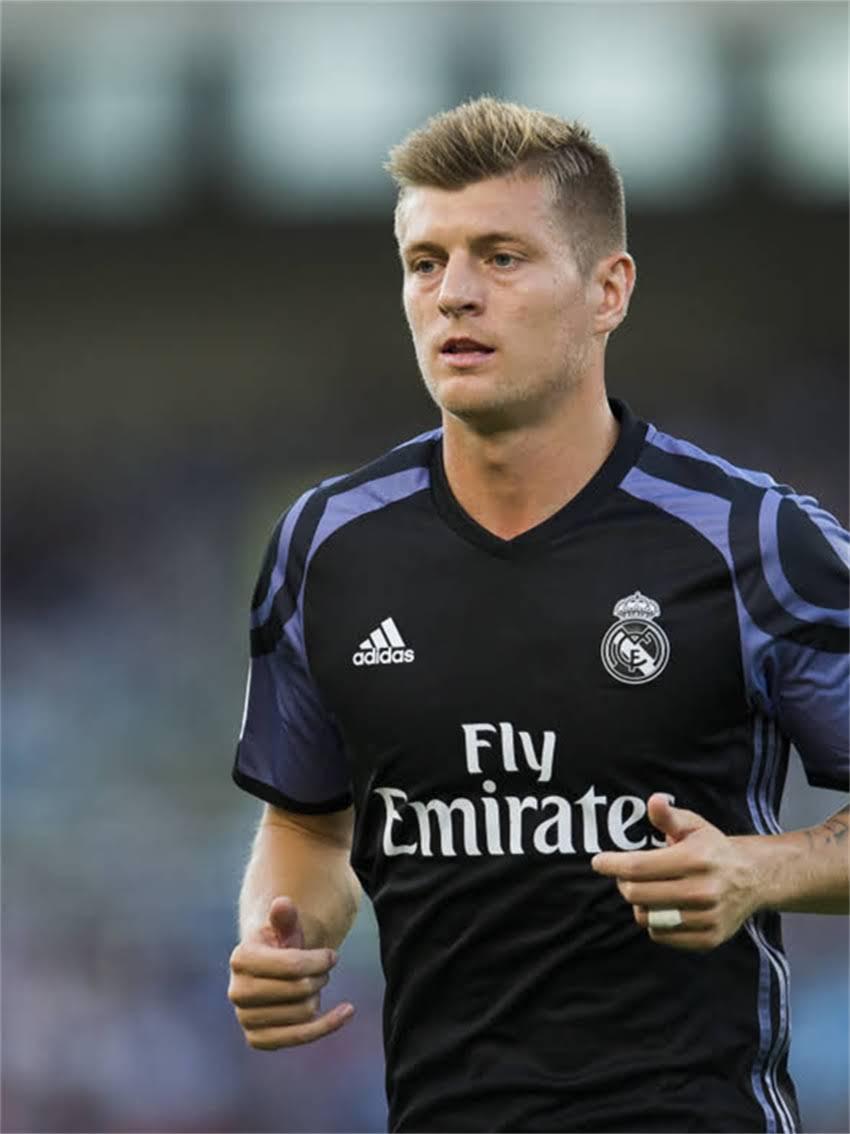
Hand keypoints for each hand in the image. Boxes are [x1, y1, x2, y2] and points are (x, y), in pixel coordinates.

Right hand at [228, 896, 354, 1047]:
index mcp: (241, 958)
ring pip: (304, 1012)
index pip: (294, 966)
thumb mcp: (284, 925)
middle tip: (324, 969)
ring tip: (316, 982)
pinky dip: (328, 1024)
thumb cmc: (279, 942)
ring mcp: (245, 1018)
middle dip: (320, 976)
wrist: (268, 969)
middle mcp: (237, 992)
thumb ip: (285, 915)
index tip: (332, 955)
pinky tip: (349, 1010)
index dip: (320, 960)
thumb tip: (282, 904)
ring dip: (318, 995)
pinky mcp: (258, 1040)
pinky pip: (300, 1037)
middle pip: (300, 990)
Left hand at [590, 794, 758, 950]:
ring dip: (638, 904)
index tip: (598, 862)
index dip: (612, 864)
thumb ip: (668, 817)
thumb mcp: (693, 826)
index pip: (638, 867)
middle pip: (637, 894)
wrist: (752, 878)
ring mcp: (706, 918)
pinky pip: (662, 935)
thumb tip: (654, 801)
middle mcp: (703, 891)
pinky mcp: (708, 939)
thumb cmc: (712, 848)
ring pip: (647, 918)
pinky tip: (664, 907)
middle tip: (625, 875)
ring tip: (647, 890)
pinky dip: (655, 922)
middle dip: (623, 883)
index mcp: (695, 859)